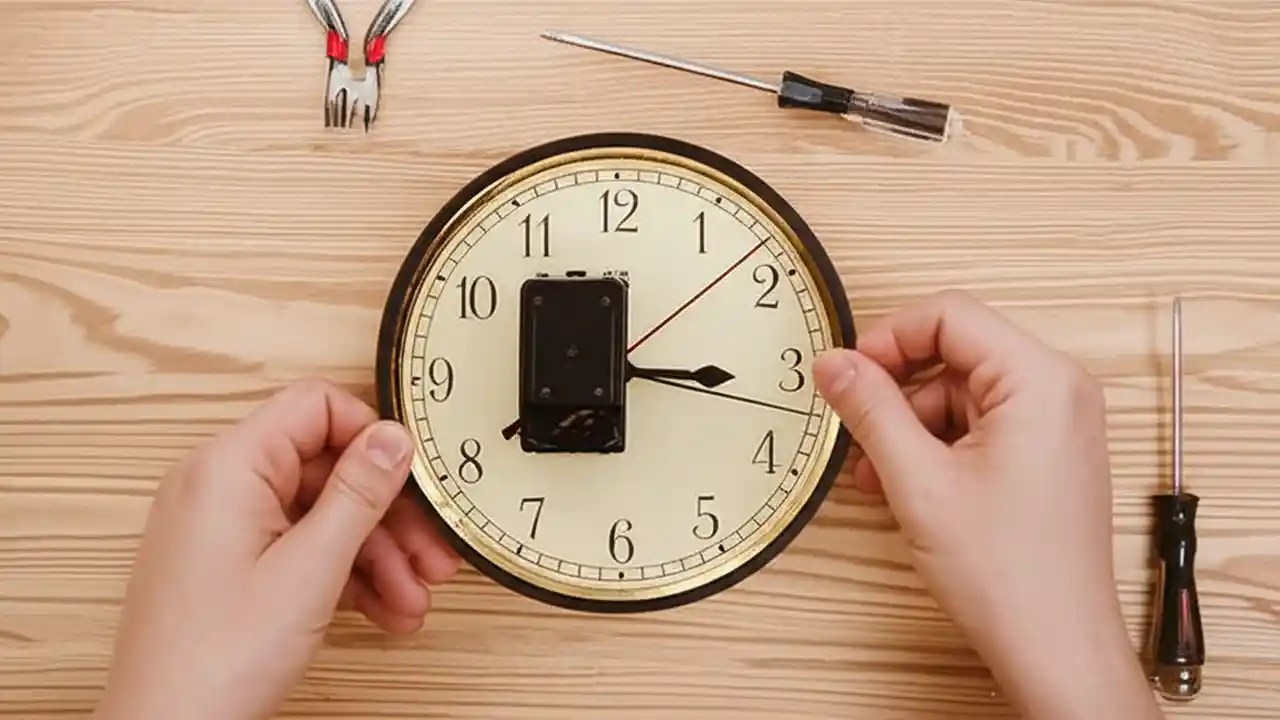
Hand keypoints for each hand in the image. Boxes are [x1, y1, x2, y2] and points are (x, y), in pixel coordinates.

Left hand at [94, 379, 461, 719]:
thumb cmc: (214, 661)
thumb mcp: (310, 569)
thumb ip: (358, 494)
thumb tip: (393, 437)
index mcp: (229, 467)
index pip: (315, 406)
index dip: (372, 438)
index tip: (414, 480)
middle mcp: (220, 485)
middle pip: (328, 468)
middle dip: (388, 516)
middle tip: (431, 553)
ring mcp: (224, 526)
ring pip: (322, 515)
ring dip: (376, 556)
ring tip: (412, 599)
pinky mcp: (231, 563)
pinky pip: (301, 547)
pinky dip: (345, 575)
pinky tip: (383, 611)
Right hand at [813, 291, 1161, 719]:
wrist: (1055, 646)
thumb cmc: (1009, 574)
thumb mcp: (917, 481)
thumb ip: (869, 410)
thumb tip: (832, 362)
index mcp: (1040, 380)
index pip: (950, 316)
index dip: (888, 338)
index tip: (847, 374)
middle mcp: (1058, 390)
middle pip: (954, 353)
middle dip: (895, 391)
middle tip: (853, 426)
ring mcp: (1056, 423)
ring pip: (959, 393)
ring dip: (908, 426)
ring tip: (873, 474)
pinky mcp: (1046, 452)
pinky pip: (978, 425)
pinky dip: (934, 446)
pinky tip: (901, 483)